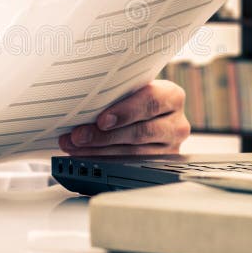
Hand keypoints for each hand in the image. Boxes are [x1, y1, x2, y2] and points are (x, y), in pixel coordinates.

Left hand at [59, 80, 189, 154]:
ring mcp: (169, 147)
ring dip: (99, 151)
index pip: (151, 102)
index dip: (125, 112)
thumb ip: (117, 88)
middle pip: (140, 132)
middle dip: (105, 136)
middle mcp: (176, 123)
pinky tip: (85, 155)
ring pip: (133, 153)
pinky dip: (103, 160)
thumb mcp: (132, 86)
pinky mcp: (158, 164)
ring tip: (75, 146)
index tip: (102, 120)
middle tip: (79, 136)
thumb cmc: (133, 95)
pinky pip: (129, 166)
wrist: (142, 113)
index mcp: (172, 96)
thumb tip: (82, 90)